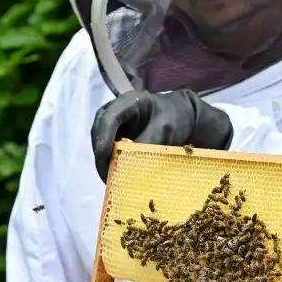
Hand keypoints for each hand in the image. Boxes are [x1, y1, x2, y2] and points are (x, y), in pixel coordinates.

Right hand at [91, 89, 232, 181]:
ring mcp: (113, 124)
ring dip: (104, 161)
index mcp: (129, 101)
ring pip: (100, 143)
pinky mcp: (115, 137)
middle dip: (101, 154)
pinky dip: (111, 163)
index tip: (104, 155)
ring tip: (112, 180)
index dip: (103, 136)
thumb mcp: (166, 126)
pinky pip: (108, 151)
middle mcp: (115, 111)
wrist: (182, 118)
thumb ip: (150, 140)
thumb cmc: (175, 117)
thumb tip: (133, 163)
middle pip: (99, 131)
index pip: (109, 116)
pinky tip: (116, 177)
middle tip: (107, 175)